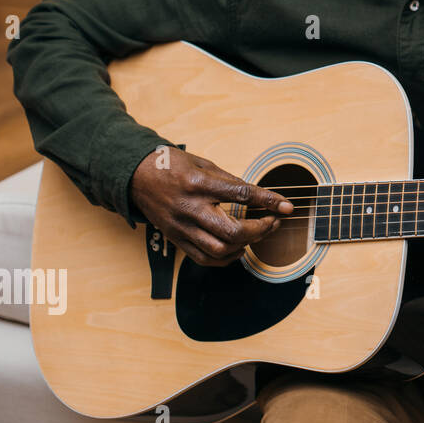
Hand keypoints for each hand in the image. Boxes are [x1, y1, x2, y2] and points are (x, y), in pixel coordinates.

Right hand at [129, 146, 292, 266]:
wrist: (136, 176)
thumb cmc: (172, 166)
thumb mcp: (204, 164)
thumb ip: (231, 181)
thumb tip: (260, 196)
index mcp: (199, 183)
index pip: (242, 194)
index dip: (269, 201)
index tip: (287, 206)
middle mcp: (190, 208)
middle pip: (232, 231)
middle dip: (260, 230)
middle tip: (273, 221)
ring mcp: (181, 227)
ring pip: (220, 249)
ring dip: (246, 245)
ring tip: (258, 233)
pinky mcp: (176, 239)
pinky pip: (205, 258)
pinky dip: (227, 257)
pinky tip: (239, 247)